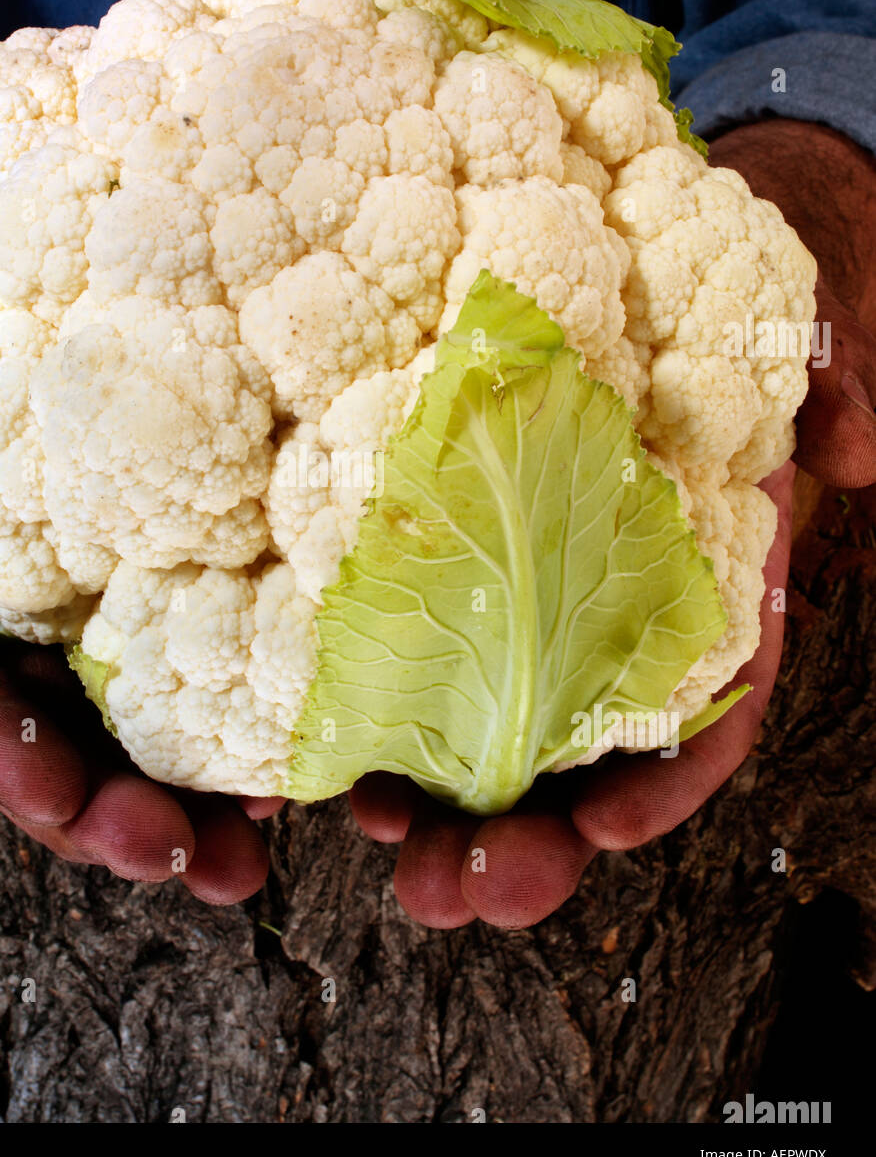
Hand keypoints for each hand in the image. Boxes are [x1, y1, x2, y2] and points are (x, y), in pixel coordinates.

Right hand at [0, 187, 278, 903]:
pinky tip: (287, 752)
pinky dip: (226, 715)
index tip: (58, 793)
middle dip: (104, 816)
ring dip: (178, 802)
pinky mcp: (142, 560)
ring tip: (255, 852)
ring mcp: (70, 590)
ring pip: (116, 724)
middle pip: (38, 739)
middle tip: (195, 863)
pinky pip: (180, 655)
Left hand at [349, 114, 875, 929]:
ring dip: (439, 811)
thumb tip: (857, 450)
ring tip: (385, 853)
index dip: (666, 778)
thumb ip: (832, 387)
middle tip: (459, 894)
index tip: (606, 826)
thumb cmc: (719, 310)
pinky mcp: (451, 571)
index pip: (706, 709)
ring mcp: (528, 604)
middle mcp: (615, 615)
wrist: (637, 263)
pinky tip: (333, 753)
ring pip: (489, 737)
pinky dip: (383, 720)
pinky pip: (417, 660)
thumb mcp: (791, 335)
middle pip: (578, 759)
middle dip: (528, 840)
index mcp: (708, 588)